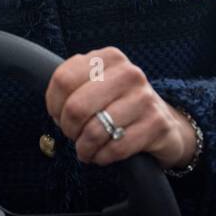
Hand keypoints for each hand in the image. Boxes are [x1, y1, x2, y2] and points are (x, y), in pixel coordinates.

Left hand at [45, 46, 195, 169]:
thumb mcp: (96, 86)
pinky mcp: (157, 124)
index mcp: (109, 58)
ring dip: (85, 148)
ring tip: (86, 149)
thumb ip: (72, 87)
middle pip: (76, 107)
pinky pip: (116, 148)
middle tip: (74, 135)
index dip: (54, 105)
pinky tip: (103, 155)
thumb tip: (55, 110)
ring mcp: (145, 98)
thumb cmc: (118, 105)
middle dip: (69, 129)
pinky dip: (102, 157)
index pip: (63, 80)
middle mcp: (129, 73)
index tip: (60, 115)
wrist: (161, 123)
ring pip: (95, 131)